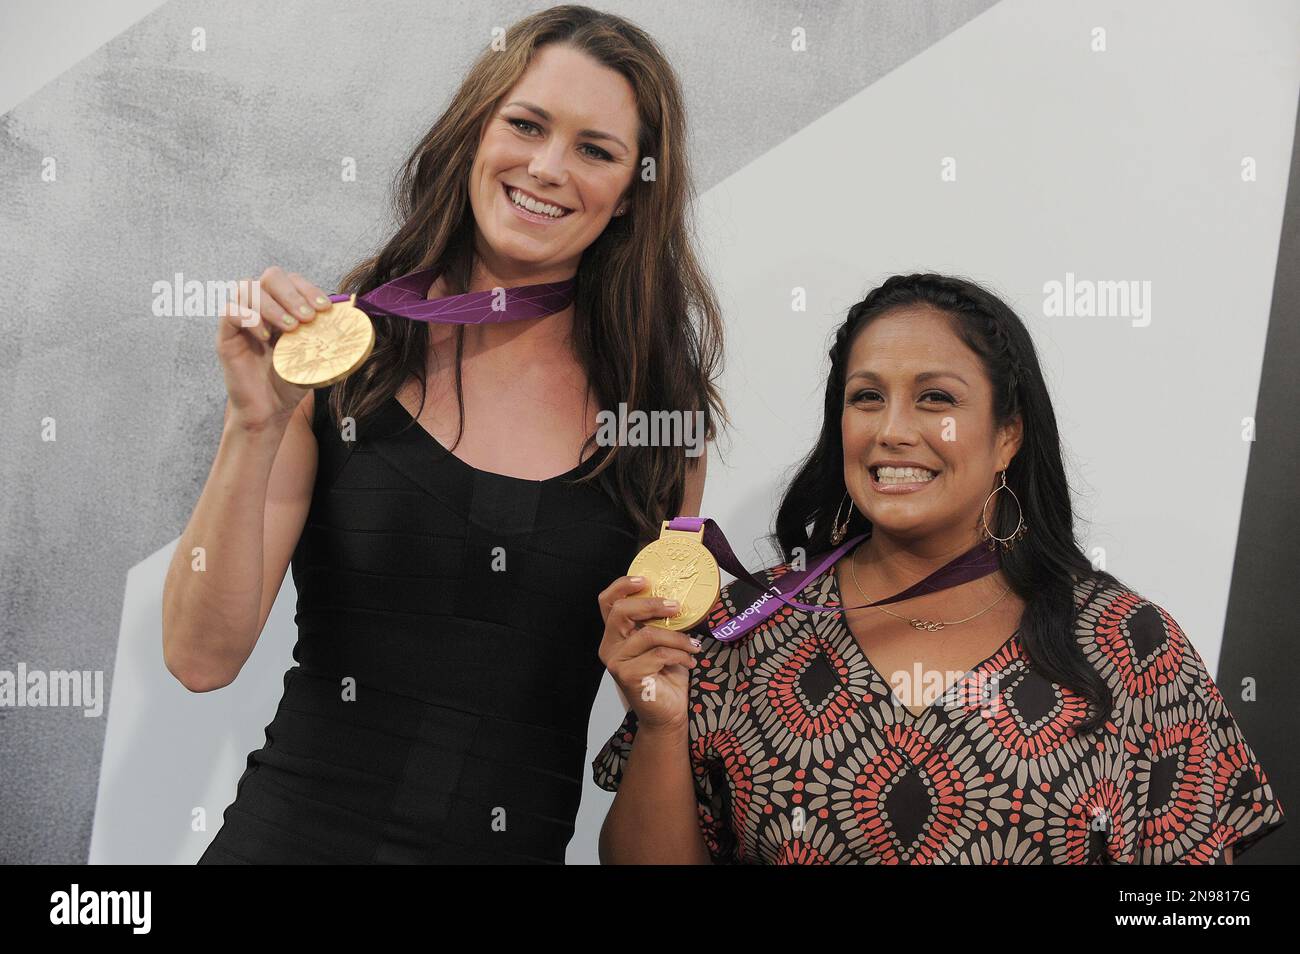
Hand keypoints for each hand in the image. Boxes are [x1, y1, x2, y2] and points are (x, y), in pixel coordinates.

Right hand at [216, 266, 333, 430]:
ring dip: (272, 306)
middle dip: (292, 294)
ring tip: (290, 330)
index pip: (293, 280)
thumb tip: (359, 321)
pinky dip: (249, 318)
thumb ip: (333, 338)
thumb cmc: (292, 382)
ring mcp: (242, 319)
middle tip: (306, 318)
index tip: (325, 308)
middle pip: (271, 276)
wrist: (271, 410)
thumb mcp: (319, 357)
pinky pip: (230, 311)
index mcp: (284, 307)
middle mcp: (262, 307)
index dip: (308, 289)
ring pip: (247, 287)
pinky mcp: (226, 334)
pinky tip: (265, 338)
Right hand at [597, 576, 702, 732]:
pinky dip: (680, 654)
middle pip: (621, 611)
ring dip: (677, 637)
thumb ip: (660, 621)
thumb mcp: (663, 641)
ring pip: (647, 634)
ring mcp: (615, 661)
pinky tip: (689, 662)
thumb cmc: (665, 676)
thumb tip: (678, 597)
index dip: (622, 586)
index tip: (645, 579)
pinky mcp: (626, 676)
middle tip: (677, 607)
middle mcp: (609, 645)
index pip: (608, 602)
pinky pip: (658, 654)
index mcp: (615, 633)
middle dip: (651, 604)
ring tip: (693, 645)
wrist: (668, 713)